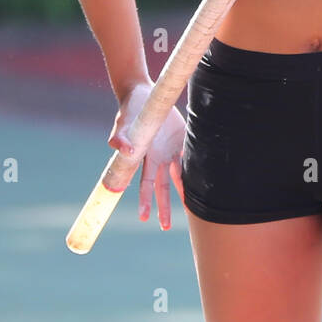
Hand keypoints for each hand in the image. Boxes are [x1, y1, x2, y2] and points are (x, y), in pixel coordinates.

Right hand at [108, 81, 185, 229]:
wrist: (145, 94)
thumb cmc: (130, 109)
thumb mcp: (123, 122)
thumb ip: (119, 136)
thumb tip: (121, 149)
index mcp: (143, 156)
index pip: (143, 183)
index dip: (144, 200)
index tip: (143, 217)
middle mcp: (157, 158)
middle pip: (161, 187)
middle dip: (162, 206)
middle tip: (163, 227)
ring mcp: (169, 150)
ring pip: (176, 177)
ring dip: (181, 194)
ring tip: (190, 212)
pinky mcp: (181, 140)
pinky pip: (188, 159)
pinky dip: (194, 171)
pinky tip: (201, 186)